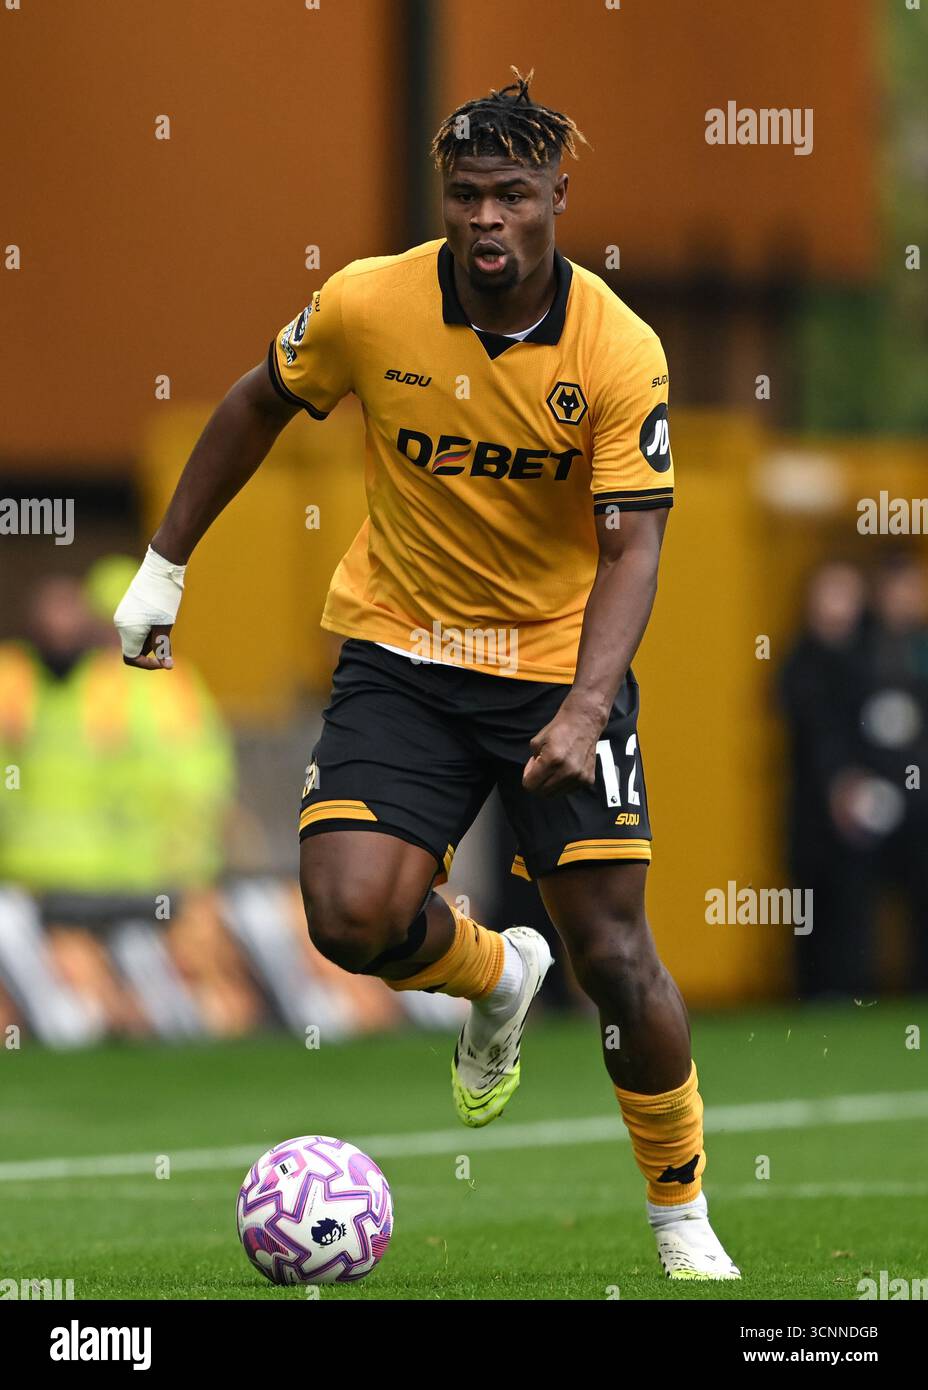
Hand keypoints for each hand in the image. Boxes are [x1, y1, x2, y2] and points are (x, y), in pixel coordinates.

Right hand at [113, 546, 184, 670]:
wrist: (160, 568)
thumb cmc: (164, 596)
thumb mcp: (165, 625)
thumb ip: (163, 646)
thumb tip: (166, 666)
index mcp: (128, 629)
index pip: (131, 658)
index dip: (147, 664)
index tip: (163, 661)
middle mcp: (120, 623)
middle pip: (134, 648)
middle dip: (151, 649)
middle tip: (168, 640)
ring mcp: (122, 615)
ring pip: (136, 638)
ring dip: (150, 639)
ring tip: (165, 623)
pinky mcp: (127, 609)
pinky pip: (135, 628)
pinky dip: (147, 630)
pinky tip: (160, 618)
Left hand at [522, 702, 603, 797]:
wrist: (584, 723)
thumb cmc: (559, 730)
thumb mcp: (536, 743)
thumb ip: (532, 763)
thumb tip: (533, 776)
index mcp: (552, 760)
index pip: (530, 785)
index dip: (527, 778)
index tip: (531, 770)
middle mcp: (567, 771)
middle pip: (542, 792)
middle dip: (538, 783)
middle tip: (541, 769)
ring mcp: (579, 777)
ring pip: (555, 794)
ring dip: (551, 784)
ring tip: (554, 768)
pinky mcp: (587, 780)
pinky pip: (568, 790)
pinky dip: (563, 783)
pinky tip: (565, 769)